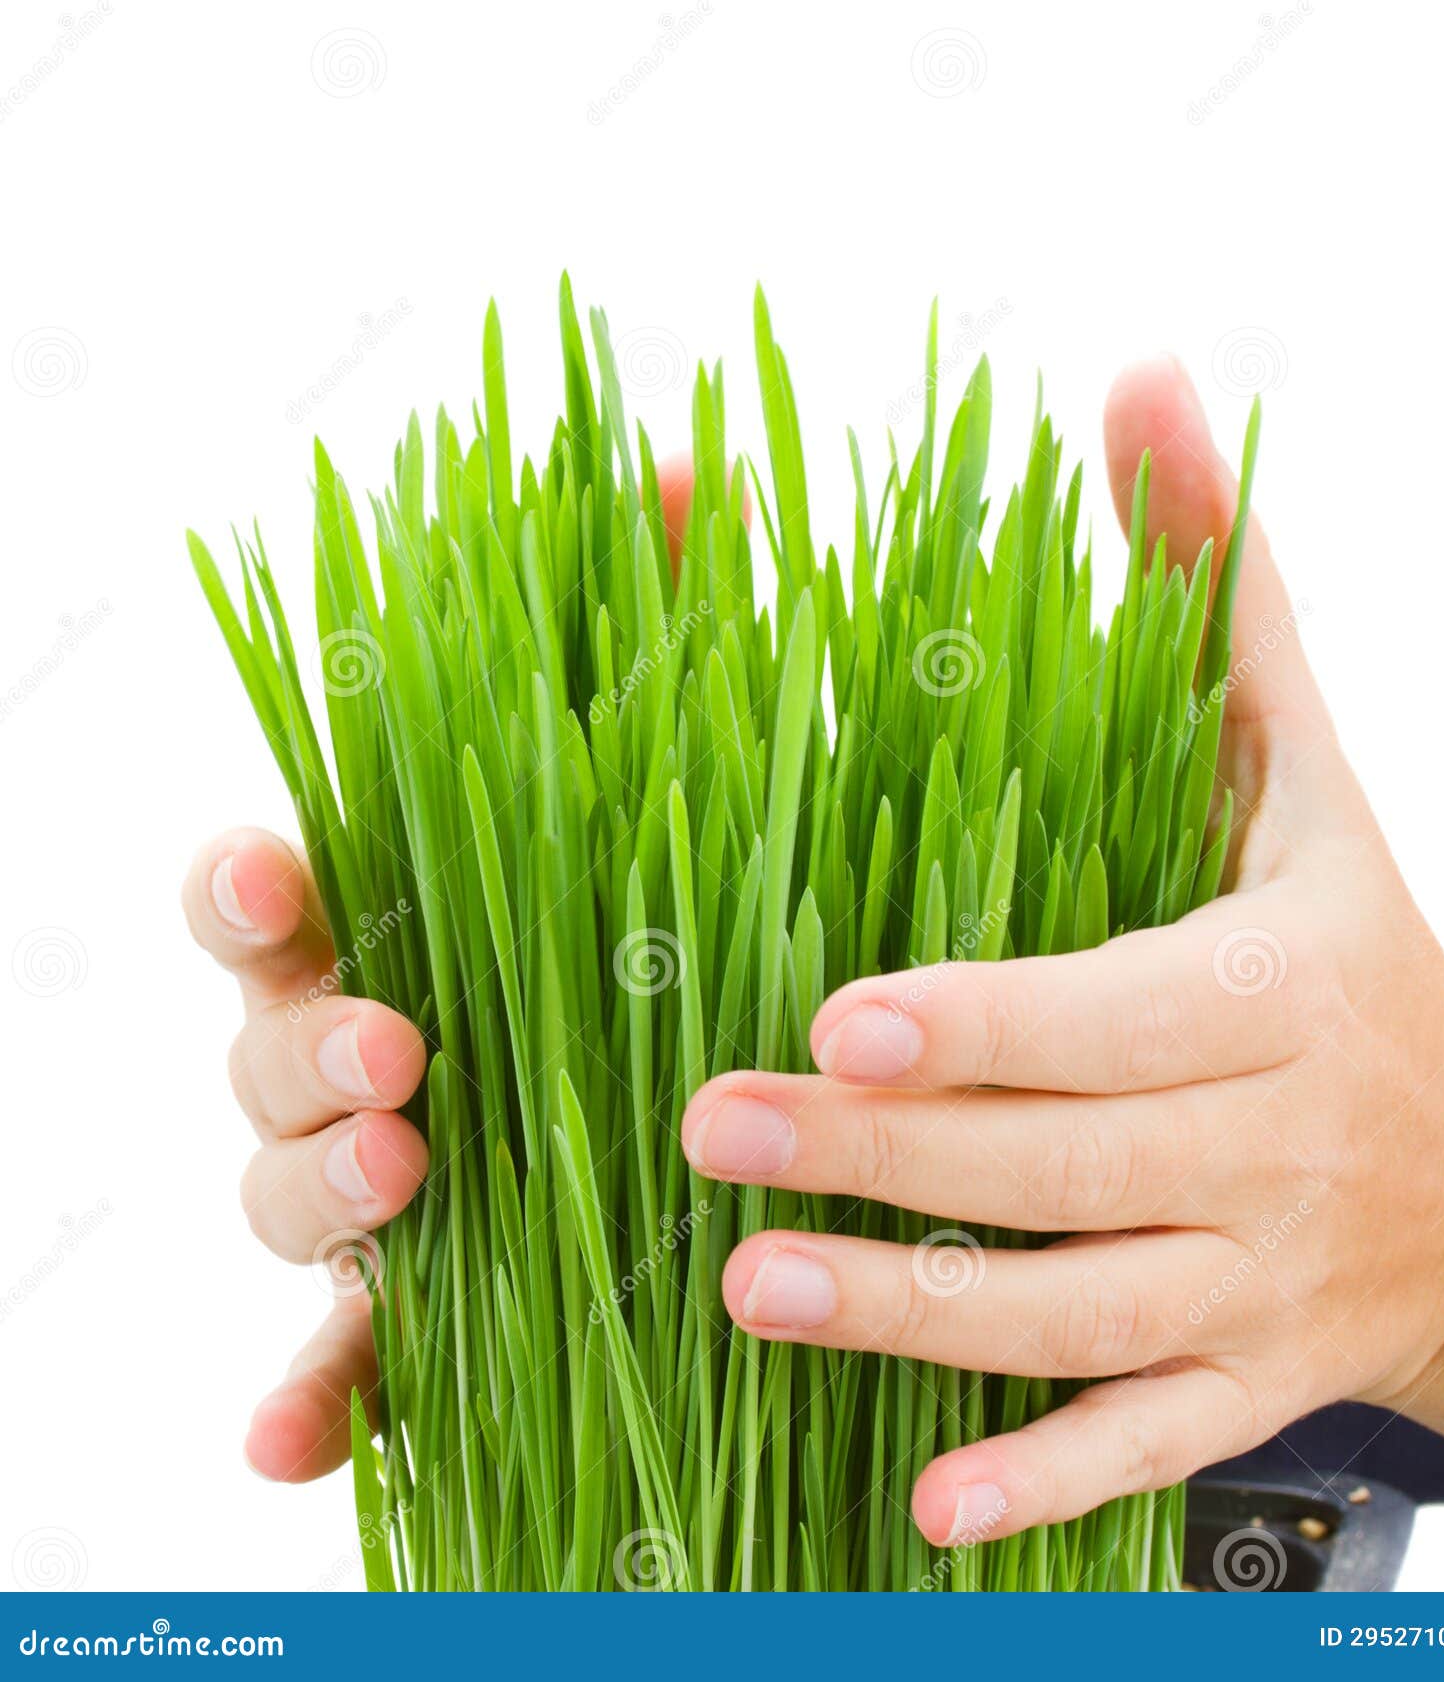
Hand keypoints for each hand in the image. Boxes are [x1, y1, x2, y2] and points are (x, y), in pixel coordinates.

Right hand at [186, 457, 704, 1481]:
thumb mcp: (694, 781)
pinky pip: (343, 1356)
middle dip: (303, 1052)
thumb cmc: (684, 930)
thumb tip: (706, 470)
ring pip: (286, 1196)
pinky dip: (308, 1392)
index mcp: (401, 927)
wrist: (728, 1109)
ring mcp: (382, 1182)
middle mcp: (359, 1051)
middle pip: (262, 1053)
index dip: (248, 888)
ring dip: (316, 1195)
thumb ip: (677, 629)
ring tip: (403, 1177)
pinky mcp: (424, 1302)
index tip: (280, 875)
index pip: (271, 901)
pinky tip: (295, 1440)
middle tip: (398, 1054)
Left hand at [683, 356, 1443, 1543]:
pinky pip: (1147, 1446)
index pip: (1116, 1014)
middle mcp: (1276, 1150)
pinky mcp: (1254, 1384)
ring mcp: (1267, 1286)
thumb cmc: (1348, 945)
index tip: (838, 1016)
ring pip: (1079, 1316)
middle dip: (890, 1159)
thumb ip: (1211, 590)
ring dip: (915, 1315)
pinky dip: (1043, 1475)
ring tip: (747, 1286)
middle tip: (707, 1130)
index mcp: (1279, 991)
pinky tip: (920, 1500)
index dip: (986, 1023)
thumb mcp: (1302, 769)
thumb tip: (1136, 384)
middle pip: (1065, 1167)